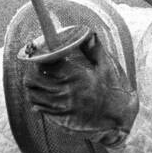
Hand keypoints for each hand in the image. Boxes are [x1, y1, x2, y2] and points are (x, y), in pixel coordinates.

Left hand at [22, 32, 138, 143]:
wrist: (120, 119)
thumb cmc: (114, 90)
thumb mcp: (107, 66)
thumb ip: (94, 48)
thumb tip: (86, 32)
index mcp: (76, 76)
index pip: (46, 63)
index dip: (39, 57)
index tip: (41, 54)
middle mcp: (66, 92)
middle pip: (33, 80)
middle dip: (31, 71)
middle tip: (37, 67)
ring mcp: (62, 108)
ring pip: (33, 95)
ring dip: (32, 86)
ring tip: (39, 80)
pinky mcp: (61, 120)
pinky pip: (40, 109)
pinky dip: (37, 101)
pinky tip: (44, 95)